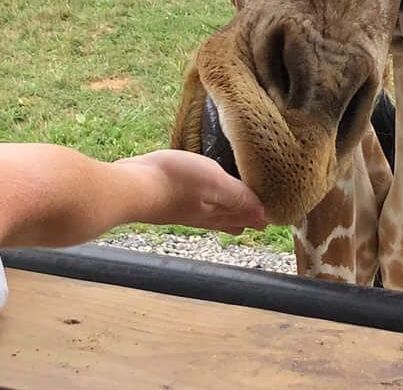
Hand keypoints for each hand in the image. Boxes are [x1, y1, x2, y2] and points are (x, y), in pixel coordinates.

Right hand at [116, 150, 267, 234]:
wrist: (129, 189)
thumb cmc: (172, 182)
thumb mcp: (213, 182)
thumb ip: (238, 196)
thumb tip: (264, 215)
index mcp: (216, 211)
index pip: (245, 216)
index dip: (259, 216)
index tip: (272, 217)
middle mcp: (200, 215)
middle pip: (228, 219)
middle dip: (244, 218)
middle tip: (257, 221)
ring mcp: (182, 210)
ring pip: (211, 216)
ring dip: (225, 216)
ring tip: (234, 219)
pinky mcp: (166, 201)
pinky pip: (193, 207)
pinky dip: (204, 207)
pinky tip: (196, 203)